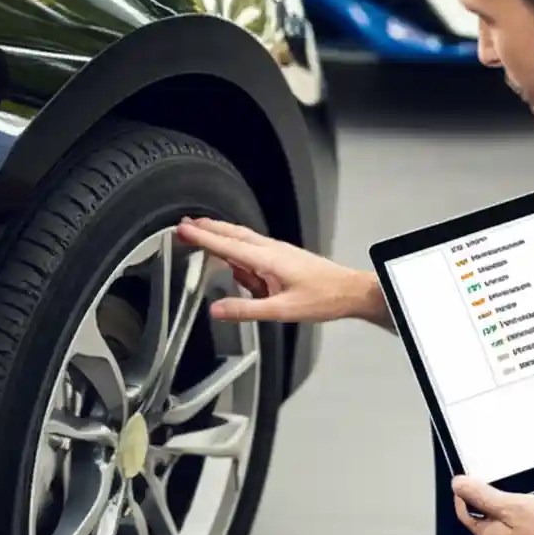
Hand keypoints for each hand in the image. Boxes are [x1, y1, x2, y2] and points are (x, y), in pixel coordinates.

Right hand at [174, 217, 385, 324]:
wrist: (350, 291)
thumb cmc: (324, 298)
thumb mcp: (282, 311)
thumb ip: (247, 310)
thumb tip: (218, 309)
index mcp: (268, 259)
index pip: (227, 245)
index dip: (203, 237)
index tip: (182, 228)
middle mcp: (272, 250)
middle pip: (233, 234)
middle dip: (208, 228)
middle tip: (185, 224)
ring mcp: (279, 252)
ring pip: (243, 239)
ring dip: (222, 234)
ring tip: (203, 233)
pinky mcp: (284, 258)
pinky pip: (254, 249)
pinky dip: (237, 247)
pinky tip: (235, 257)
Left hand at [452, 477, 533, 534]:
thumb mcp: (513, 505)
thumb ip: (482, 495)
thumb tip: (458, 484)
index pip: (466, 514)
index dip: (465, 495)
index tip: (468, 481)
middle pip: (494, 521)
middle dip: (507, 501)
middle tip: (524, 490)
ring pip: (518, 528)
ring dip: (530, 511)